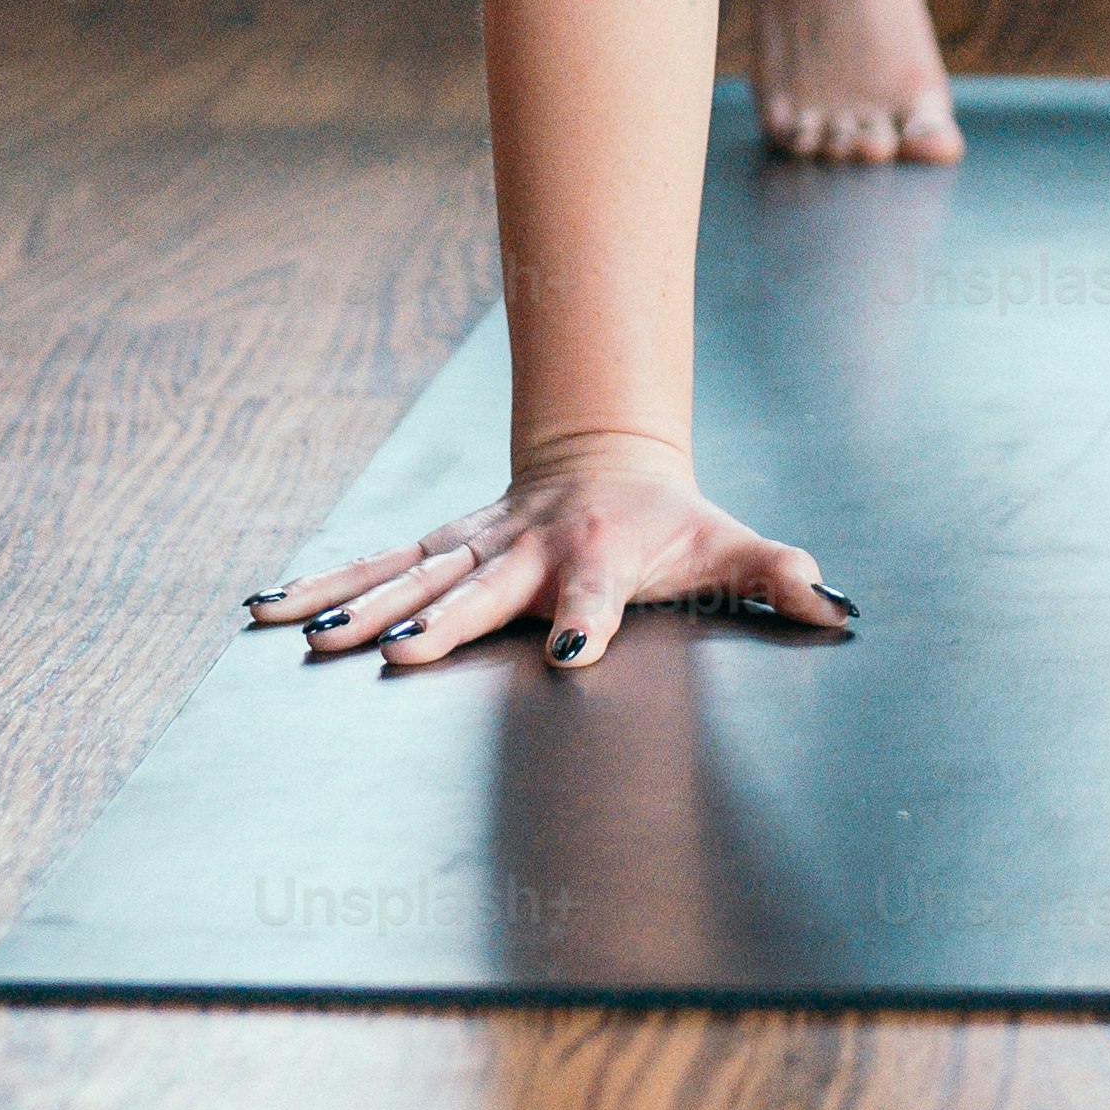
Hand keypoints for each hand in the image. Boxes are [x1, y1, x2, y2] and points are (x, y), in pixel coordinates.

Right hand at [242, 434, 855, 672]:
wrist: (606, 457)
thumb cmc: (672, 520)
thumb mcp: (733, 546)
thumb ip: (783, 577)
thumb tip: (842, 607)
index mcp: (599, 556)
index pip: (597, 597)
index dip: (590, 623)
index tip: (574, 653)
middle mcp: (527, 550)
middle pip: (481, 590)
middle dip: (440, 621)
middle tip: (397, 653)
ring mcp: (475, 545)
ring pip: (409, 575)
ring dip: (359, 606)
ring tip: (306, 640)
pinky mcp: (439, 547)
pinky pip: (373, 565)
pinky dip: (320, 583)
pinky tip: (267, 609)